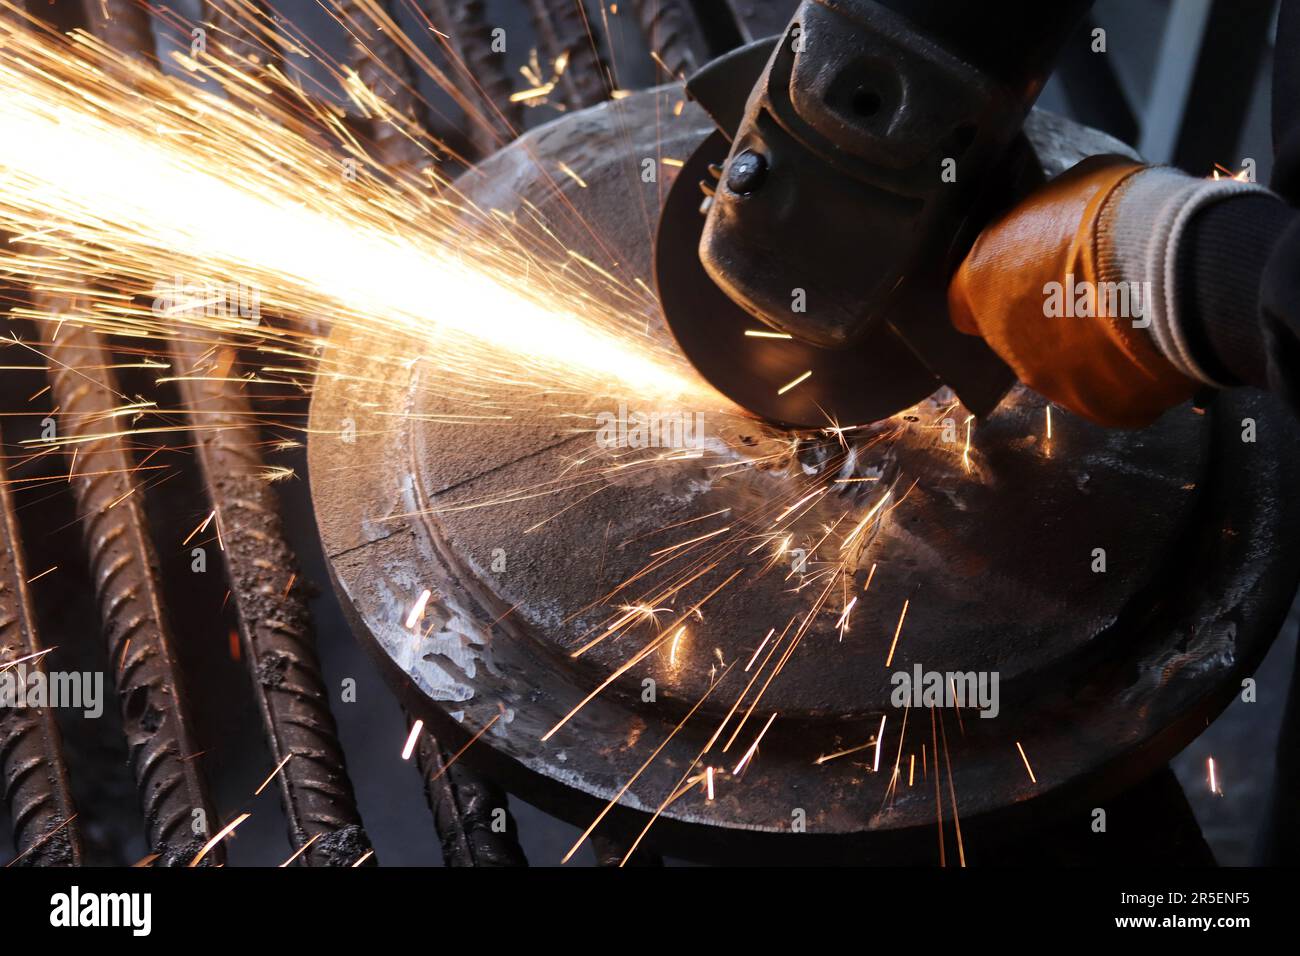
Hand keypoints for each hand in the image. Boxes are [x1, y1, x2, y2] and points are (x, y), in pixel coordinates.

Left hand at [948, 155, 1199, 427]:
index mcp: (983, 285)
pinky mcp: (1101, 409)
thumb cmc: (1118, 214)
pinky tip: (1153, 343)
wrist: (1179, 266)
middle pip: (1016, 335)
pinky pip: (1109, 390)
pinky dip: (1127, 373)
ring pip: (1062, 367)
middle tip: (1091, 288)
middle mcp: (1006, 343)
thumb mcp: (1069, 189)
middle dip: (1047, 314)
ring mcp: (1051, 382)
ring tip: (1130, 313)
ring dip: (1086, 345)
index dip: (994, 286)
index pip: (963, 300)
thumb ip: (1047, 217)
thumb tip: (1057, 222)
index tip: (1023, 274)